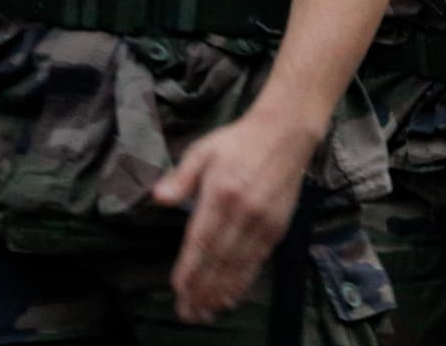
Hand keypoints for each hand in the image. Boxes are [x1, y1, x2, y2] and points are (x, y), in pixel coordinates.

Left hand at [151, 106, 320, 323]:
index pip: (202, 239)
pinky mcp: (278, 227)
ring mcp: (263, 222)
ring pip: (239, 265)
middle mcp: (244, 213)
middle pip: (219, 260)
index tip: (178, 289)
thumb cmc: (239, 141)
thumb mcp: (203, 150)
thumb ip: (181, 176)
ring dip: (221, 292)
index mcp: (222, 193)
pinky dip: (243, 281)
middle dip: (202, 290)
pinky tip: (232, 296)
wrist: (286, 133)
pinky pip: (257, 261)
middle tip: (188, 313)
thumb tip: (158, 198)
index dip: (190, 268)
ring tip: (205, 312)